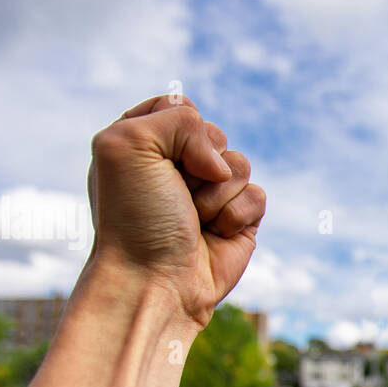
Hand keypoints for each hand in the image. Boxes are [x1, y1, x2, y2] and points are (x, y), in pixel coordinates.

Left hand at [87, 94, 266, 329]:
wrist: (154, 281)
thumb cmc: (134, 217)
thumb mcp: (130, 142)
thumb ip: (178, 118)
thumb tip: (222, 165)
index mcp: (143, 145)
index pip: (179, 105)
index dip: (178, 127)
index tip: (155, 157)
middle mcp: (177, 168)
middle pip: (215, 133)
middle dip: (199, 163)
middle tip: (174, 195)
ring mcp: (210, 194)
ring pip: (240, 163)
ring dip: (216, 193)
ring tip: (193, 219)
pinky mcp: (239, 221)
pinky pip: (258, 196)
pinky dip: (237, 215)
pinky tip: (215, 236)